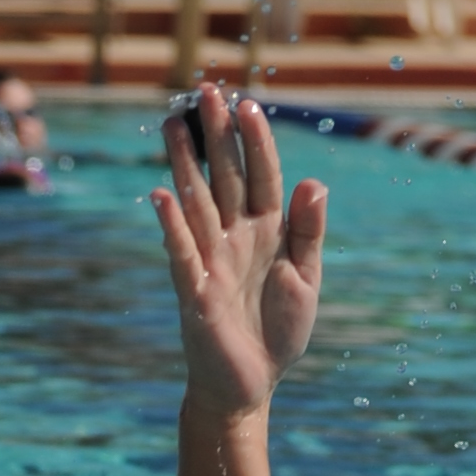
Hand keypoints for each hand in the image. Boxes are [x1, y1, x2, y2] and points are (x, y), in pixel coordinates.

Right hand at [153, 79, 325, 416]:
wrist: (251, 383)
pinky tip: (160, 194)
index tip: (248, 104)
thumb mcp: (307, 278)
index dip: (255, 141)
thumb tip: (314, 181)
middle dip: (215, 135)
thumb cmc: (279, 331)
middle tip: (204, 91)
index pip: (261, 175)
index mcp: (267, 231)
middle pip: (223, 176)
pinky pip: (181, 250)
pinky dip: (171, 224)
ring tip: (172, 125)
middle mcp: (235, 236)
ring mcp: (211, 259)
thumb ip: (309, 230)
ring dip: (184, 165)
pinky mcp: (194, 288)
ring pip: (196, 202)